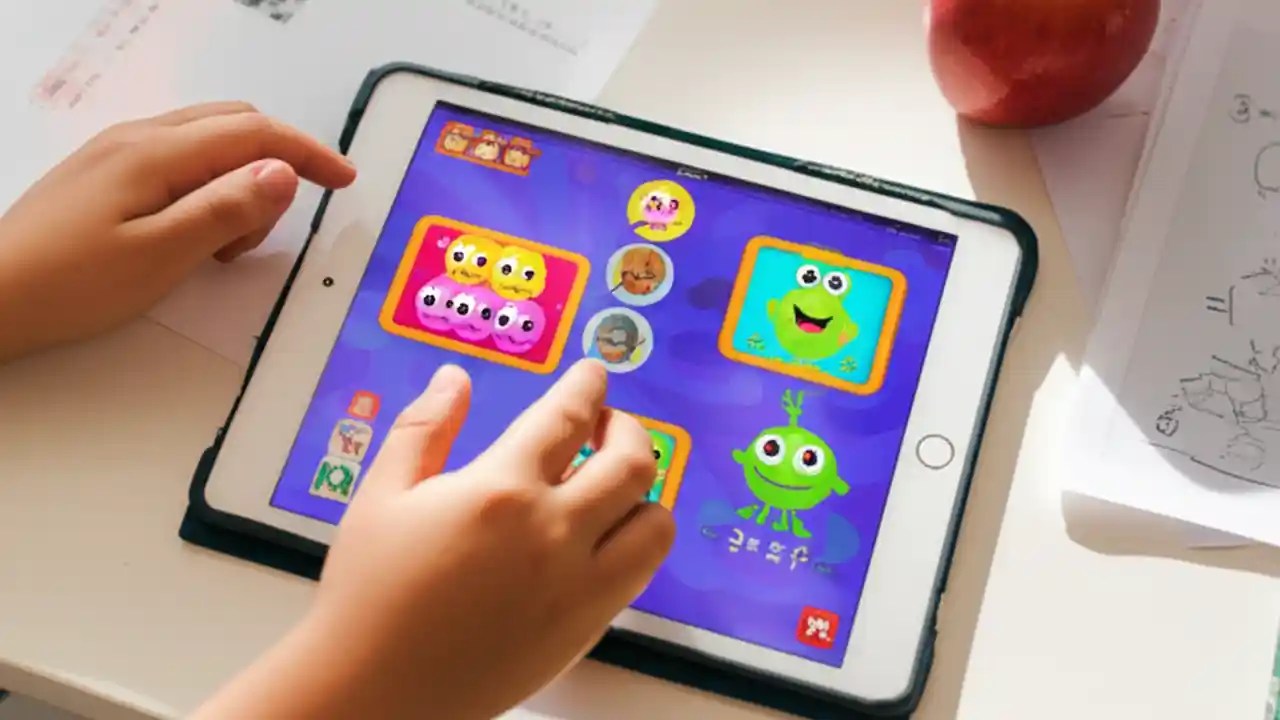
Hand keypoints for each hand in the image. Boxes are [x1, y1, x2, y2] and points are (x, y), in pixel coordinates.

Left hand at [0, 102, 355, 360]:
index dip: (308, 153)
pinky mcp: (108, 173)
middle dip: (275, 165)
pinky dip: (211, 187)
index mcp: (158, 154)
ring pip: (209, 142)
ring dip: (240, 181)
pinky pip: (182, 161)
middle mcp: (140, 138)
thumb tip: (283, 171)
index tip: (346, 182)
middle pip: (235, 125)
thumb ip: (226, 210)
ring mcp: (120, 152)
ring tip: (225, 246)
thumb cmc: (74, 284)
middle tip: (274, 228)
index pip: (254, 133)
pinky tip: (195, 235)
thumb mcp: (161, 255)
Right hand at [195, 360, 674, 719]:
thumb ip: (424, 427)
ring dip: (644, 491)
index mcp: (501, 489)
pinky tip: (601, 535)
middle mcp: (554, 531)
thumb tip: (456, 377)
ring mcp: (579, 584)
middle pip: (633, 461)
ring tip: (613, 483)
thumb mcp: (382, 495)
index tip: (593, 373)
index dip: (588, 385)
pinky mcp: (587, 627)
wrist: (378, 690)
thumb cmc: (369, 591)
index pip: (569, 417)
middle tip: (608, 422)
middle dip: (628, 428)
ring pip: (655, 522)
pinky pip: (639, 572)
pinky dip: (635, 541)